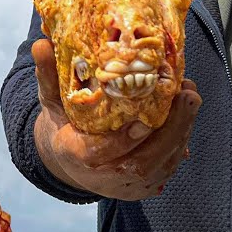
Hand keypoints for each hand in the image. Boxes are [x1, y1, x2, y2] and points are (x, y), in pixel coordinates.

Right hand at [31, 38, 201, 199]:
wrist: (72, 160)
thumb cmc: (64, 123)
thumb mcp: (52, 100)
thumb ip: (49, 75)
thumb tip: (40, 43)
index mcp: (74, 156)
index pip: (97, 154)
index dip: (120, 141)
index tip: (142, 123)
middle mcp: (102, 178)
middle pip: (140, 163)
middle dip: (169, 130)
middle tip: (187, 95)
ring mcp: (125, 188)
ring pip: (160, 166)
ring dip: (182, 131)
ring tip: (191, 96)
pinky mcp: (144, 188)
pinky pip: (168, 167)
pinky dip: (181, 140)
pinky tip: (188, 112)